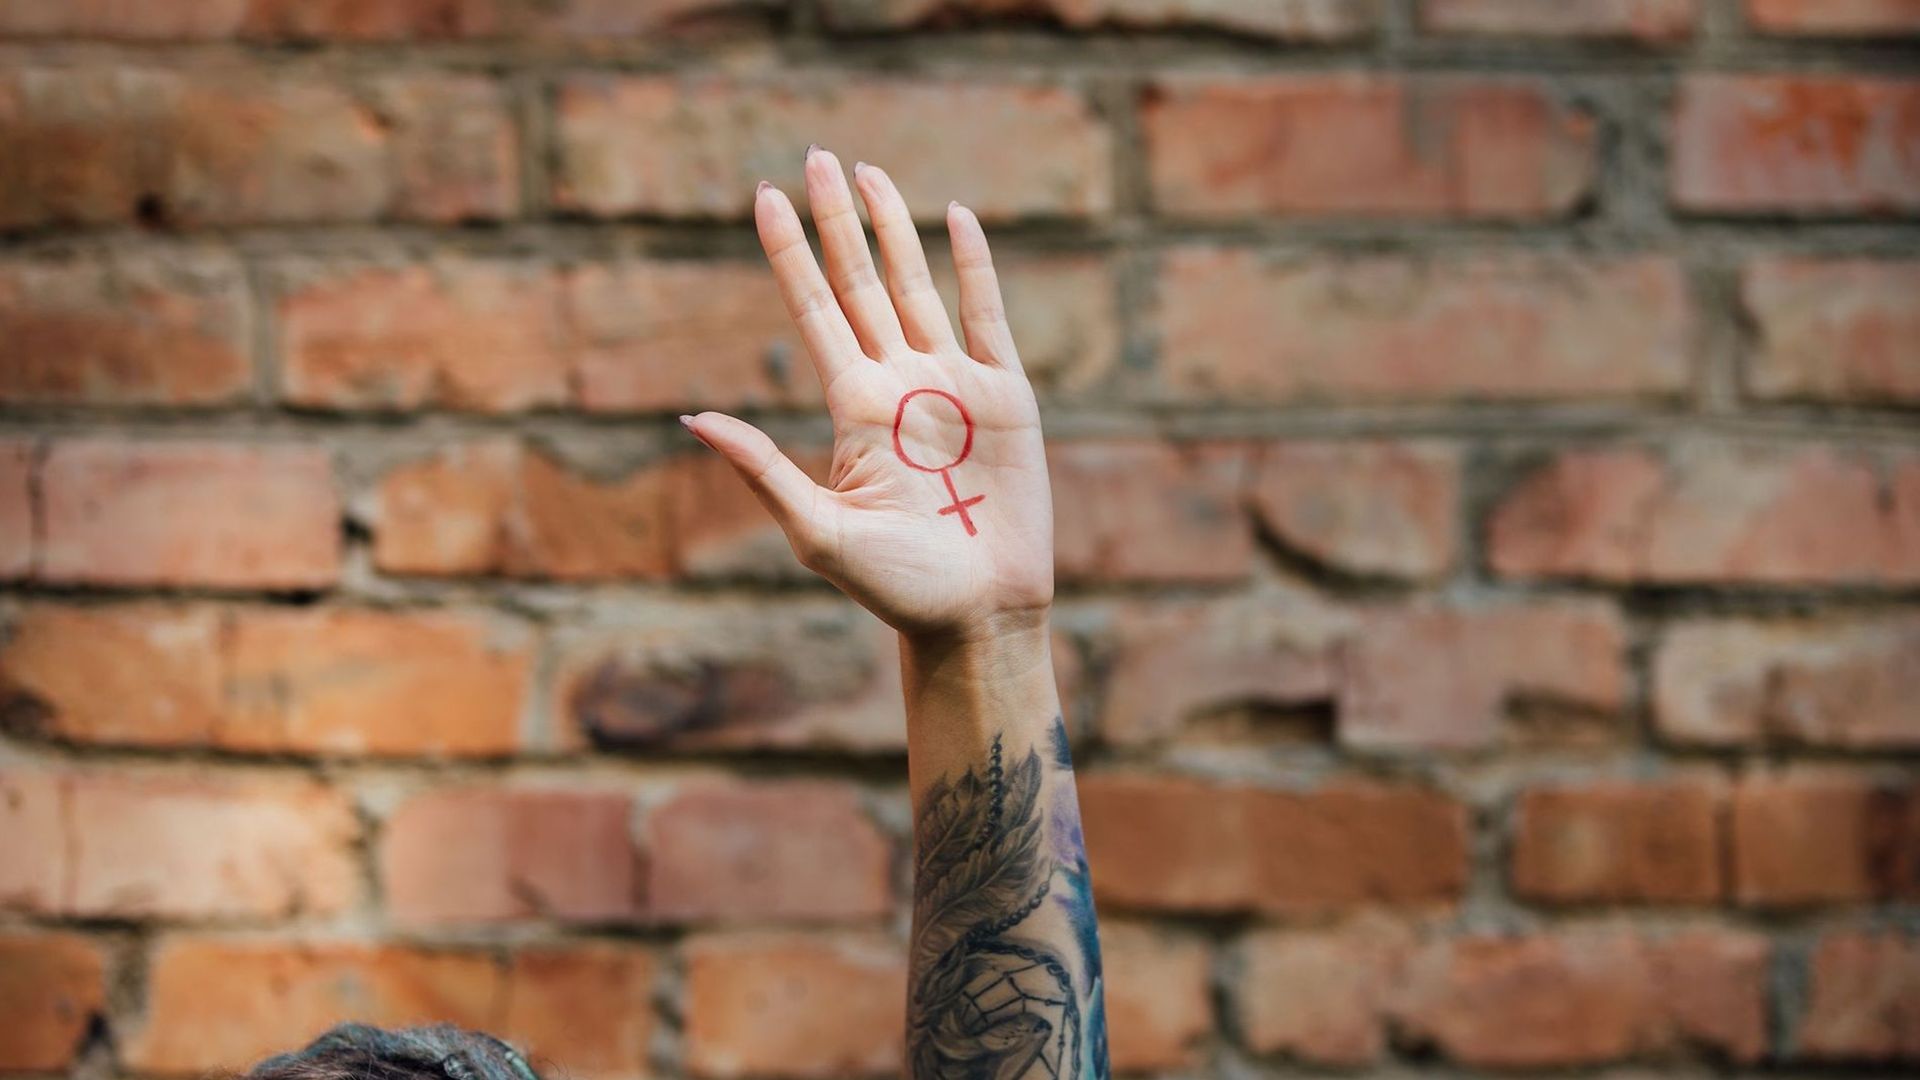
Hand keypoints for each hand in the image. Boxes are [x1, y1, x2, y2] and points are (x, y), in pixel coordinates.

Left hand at [682, 148, 1052, 642]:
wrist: (979, 617)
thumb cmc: (897, 589)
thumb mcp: (820, 532)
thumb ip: (763, 471)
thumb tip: (693, 418)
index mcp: (851, 408)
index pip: (812, 310)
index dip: (789, 252)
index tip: (762, 195)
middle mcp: (897, 384)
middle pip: (860, 282)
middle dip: (836, 221)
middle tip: (813, 155)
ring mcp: (952, 385)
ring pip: (917, 285)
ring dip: (893, 227)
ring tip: (866, 172)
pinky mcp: (1006, 396)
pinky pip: (987, 315)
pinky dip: (975, 265)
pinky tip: (957, 218)